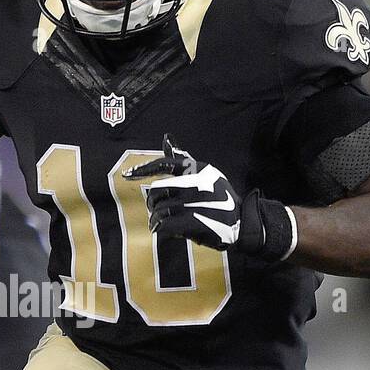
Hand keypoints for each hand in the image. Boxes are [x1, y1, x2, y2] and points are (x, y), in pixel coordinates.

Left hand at [124, 135, 295, 260]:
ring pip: (159, 210)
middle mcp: (195, 182)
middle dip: (153, 203)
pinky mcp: (194, 221)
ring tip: (160, 224)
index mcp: (198, 168)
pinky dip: (160, 228)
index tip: (127, 175)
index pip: (165, 164)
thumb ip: (186, 161)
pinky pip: (165, 224)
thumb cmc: (221, 198)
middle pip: (158, 191)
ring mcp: (194, 202)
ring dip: (156, 219)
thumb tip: (166, 139)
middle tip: (156, 211)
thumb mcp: (208, 174)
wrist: (242, 222)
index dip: (144, 169)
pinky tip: (161, 231)